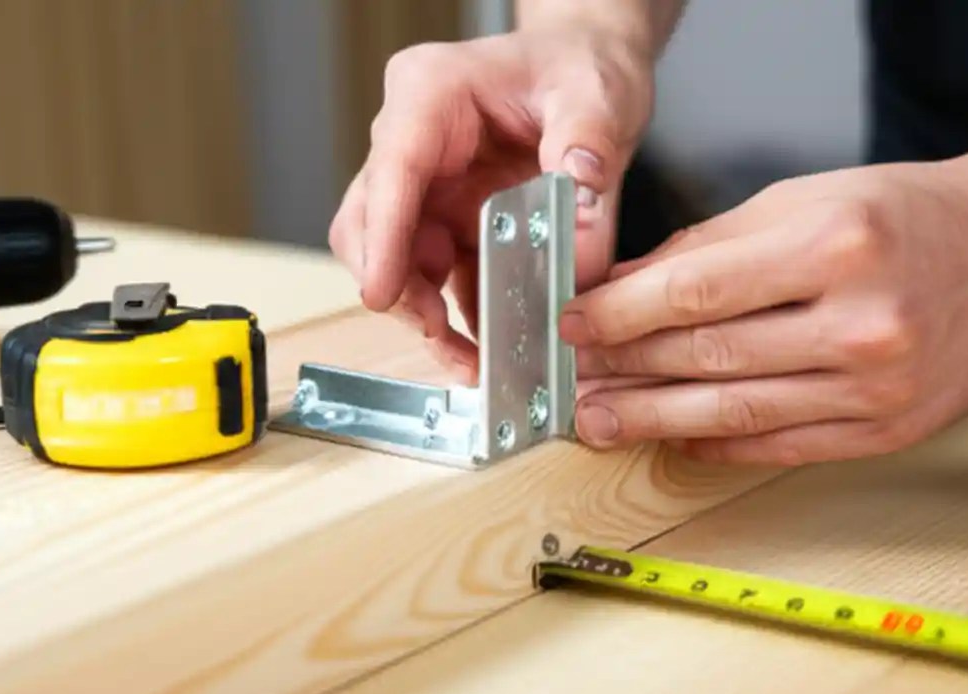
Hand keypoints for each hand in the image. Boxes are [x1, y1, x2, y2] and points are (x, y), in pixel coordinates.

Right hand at [328, 28, 653, 381]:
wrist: (590, 64)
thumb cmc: (578, 63)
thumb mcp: (595, 95)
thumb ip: (587, 154)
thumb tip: (577, 231)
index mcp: (429, 95)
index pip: (391, 170)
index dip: (382, 238)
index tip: (381, 294)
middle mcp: (414, 142)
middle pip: (372, 224)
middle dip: (398, 288)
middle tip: (441, 334)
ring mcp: (429, 186)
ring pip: (398, 260)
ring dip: (426, 312)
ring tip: (472, 357)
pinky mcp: (451, 220)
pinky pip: (441, 277)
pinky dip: (460, 313)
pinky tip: (490, 342)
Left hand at [560, 160, 967, 464]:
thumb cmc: (899, 217)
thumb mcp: (800, 201)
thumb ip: (706, 248)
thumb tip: (617, 289)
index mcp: (836, 244)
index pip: (695, 290)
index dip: (618, 314)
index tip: (569, 323)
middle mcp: (863, 320)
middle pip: (707, 355)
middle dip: (622, 368)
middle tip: (567, 378)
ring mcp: (879, 386)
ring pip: (734, 412)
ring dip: (650, 419)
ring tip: (596, 420)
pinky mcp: (887, 431)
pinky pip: (778, 445)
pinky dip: (714, 444)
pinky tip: (669, 436)